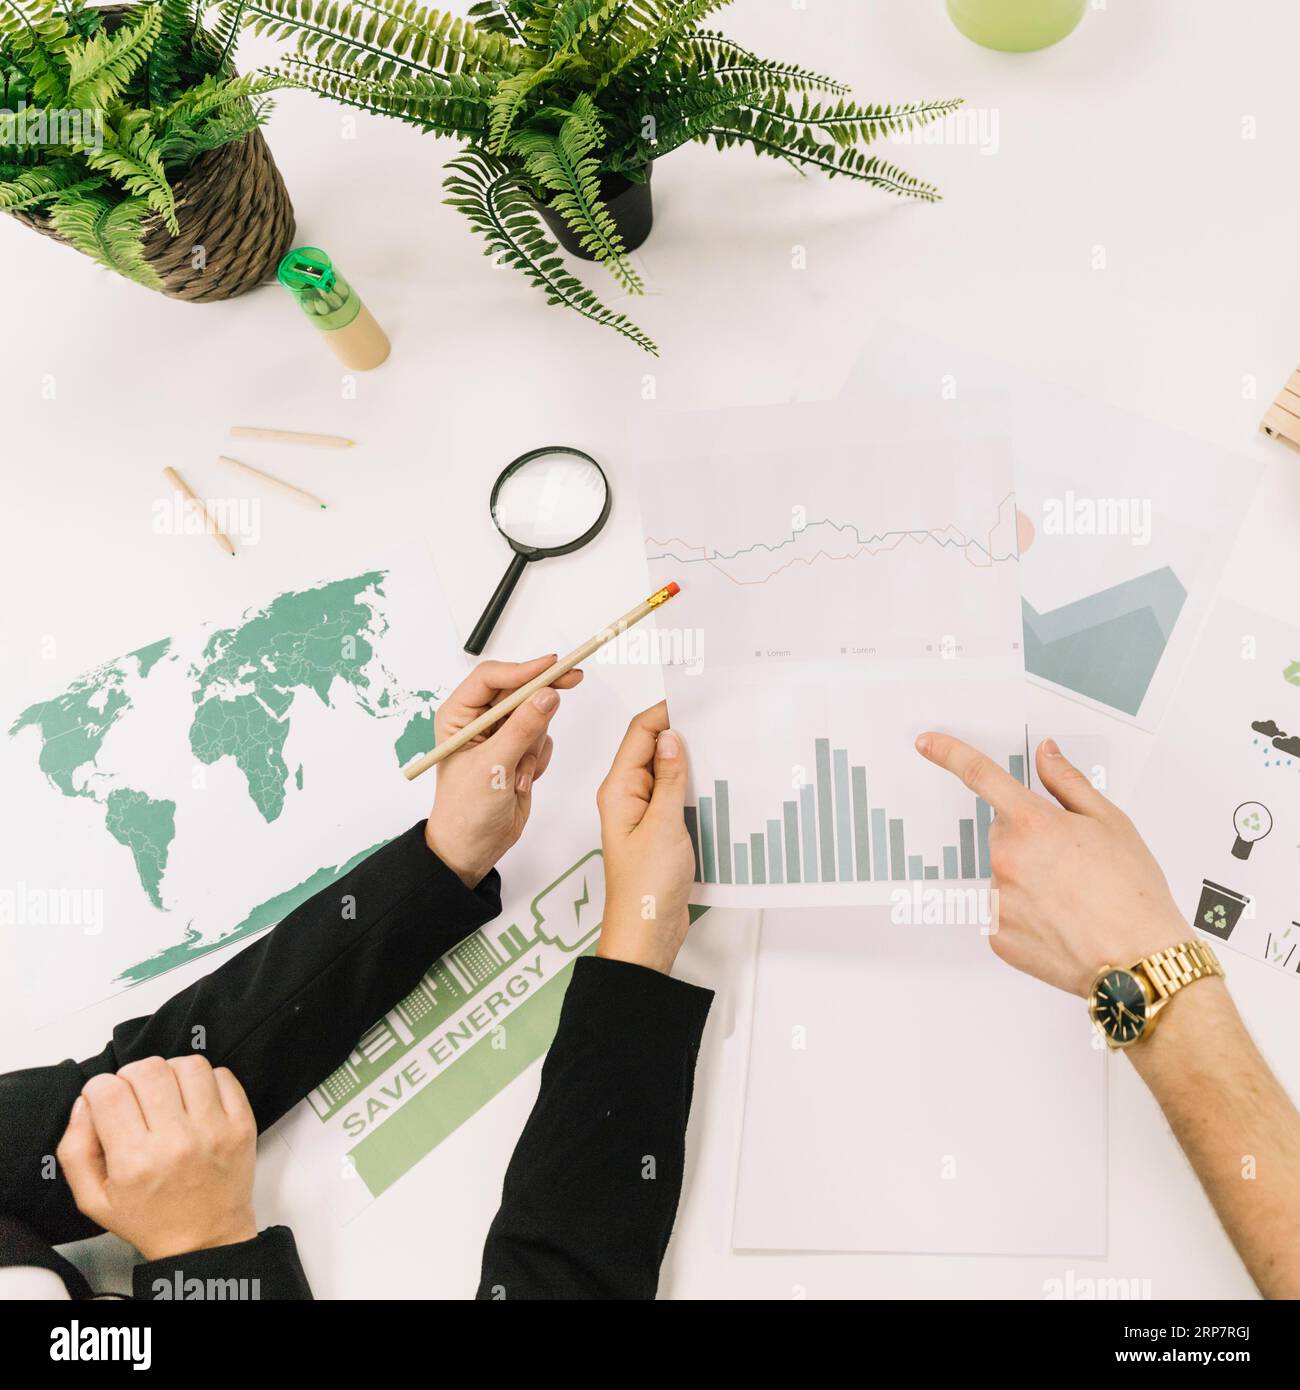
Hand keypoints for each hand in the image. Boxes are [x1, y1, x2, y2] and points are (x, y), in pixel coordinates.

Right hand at [57, 1055, 257, 1260]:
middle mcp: (177, 1141)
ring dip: (170, 1072)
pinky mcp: (241, 1124)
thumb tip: (85, 1102)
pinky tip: (193, 1100)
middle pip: (149, 1070)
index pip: (110, 1092)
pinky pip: (223, 1075)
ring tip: (165, 1094)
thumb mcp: (93, 1199)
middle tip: (133, 1095)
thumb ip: (75, 1149)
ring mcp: (214, 1130)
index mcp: (135, 1162)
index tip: (103, 1099)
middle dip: (131, 1076)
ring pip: (188, 1065)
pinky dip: (204, 1079)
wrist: (205, 1239)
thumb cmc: (150, 1219)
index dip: (99, 1088)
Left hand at [425, 656, 582, 887]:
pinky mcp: (519, 752)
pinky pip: (543, 739)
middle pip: (518, 689)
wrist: (473, 848)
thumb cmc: (465, 811)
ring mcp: (501, 736)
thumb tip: (548, 695)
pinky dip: (539, 758)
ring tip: (519, 773)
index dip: (523, 670)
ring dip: (535, 743)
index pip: (491, 678)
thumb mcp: (493, 766)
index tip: (552, 666)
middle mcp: (478, 720)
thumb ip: (522, 729)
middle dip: (541, 695)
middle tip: (574, 678)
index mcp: (458, 716)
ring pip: (536, 715)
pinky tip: (523, 781)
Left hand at [596, 702, 696, 974]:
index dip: (665, 712)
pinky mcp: (660, 828)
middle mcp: (628, 795)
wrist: (648, 931)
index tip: (696, 699)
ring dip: (690, 758)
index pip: (639, 733)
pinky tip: (716, 781)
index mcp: (619, 789)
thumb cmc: (647, 887)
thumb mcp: (664, 825)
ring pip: (667, 770)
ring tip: (722, 744)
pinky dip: (693, 783)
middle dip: (681, 731)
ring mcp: (644, 812)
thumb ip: (670, 779)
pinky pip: (675, 794)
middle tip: (717, 718)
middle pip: (652, 748)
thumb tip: (672, 737)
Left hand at [915, 733, 1186, 995]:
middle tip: (1072, 862)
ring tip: (1073, 899)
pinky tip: (1060, 923)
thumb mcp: (1111, 822)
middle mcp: (1006, 859)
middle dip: (1030, 838)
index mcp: (1032, 824)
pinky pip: (1005, 912)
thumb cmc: (1133, 893)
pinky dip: (1027, 914)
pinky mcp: (997, 934)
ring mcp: (998, 899)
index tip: (927, 742)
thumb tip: (1046, 754)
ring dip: (1029, 879)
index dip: (949, 753)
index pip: (981, 776)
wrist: (1140, 961)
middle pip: (1003, 833)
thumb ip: (1068, 783)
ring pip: (1004, 874)